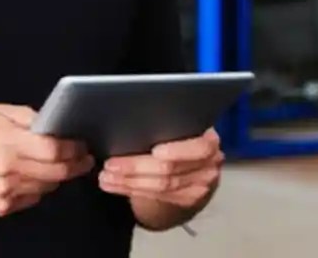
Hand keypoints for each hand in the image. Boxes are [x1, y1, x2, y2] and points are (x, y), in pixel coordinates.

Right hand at [0, 104, 94, 216]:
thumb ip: (27, 115)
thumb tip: (54, 123)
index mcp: (6, 141)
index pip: (52, 149)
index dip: (72, 148)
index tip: (81, 144)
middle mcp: (6, 169)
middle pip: (57, 172)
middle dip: (76, 164)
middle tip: (85, 157)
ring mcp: (5, 191)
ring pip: (49, 185)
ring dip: (59, 175)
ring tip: (60, 164)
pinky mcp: (4, 207)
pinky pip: (36, 197)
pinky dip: (41, 186)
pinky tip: (34, 175)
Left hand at [97, 129, 222, 209]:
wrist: (195, 167)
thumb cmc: (180, 138)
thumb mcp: (181, 128)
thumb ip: (168, 126)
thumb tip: (134, 118)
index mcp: (209, 139)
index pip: (199, 147)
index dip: (176, 150)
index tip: (154, 151)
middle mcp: (210, 164)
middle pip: (171, 169)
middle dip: (136, 167)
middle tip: (110, 164)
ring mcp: (200, 185)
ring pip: (161, 186)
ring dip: (129, 182)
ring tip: (106, 177)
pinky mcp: (188, 200)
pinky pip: (157, 196)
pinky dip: (132, 190)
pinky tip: (115, 185)